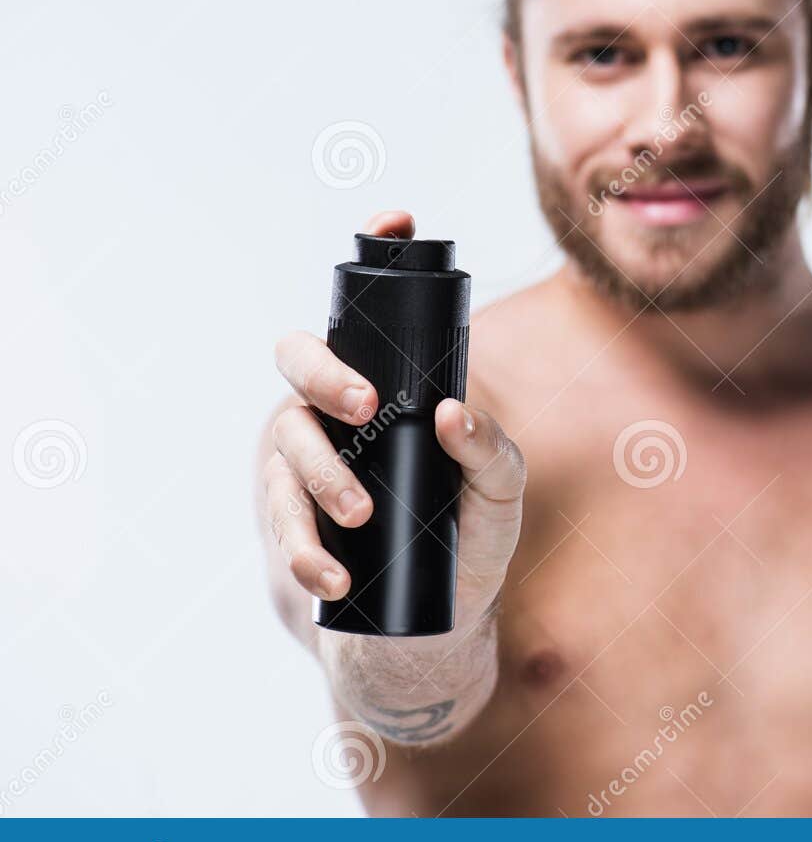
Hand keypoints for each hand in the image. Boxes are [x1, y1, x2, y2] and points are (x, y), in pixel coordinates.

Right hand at [261, 210, 524, 624]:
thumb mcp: (500, 493)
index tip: (394, 218)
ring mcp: (301, 459)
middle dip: (324, 374)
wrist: (429, 623)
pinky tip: (333, 571)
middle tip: (364, 406)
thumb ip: (491, 450)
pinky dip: (306, 547)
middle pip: (298, 356)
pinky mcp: (285, 516)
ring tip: (363, 516)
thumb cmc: (467, 536)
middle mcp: (336, 407)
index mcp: (390, 385)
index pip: (373, 310)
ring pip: (284, 444)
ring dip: (322, 478)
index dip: (376, 249)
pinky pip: (279, 519)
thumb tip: (449, 412)